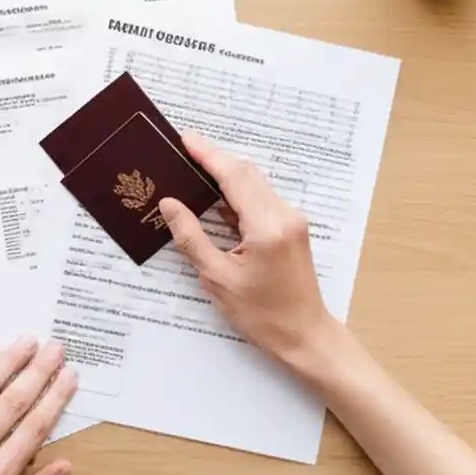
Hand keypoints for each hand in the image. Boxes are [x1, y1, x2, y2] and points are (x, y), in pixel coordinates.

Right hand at [158, 131, 336, 368]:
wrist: (305, 336)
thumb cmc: (262, 315)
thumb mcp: (218, 278)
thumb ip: (192, 238)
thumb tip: (170, 204)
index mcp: (266, 226)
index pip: (233, 177)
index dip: (207, 154)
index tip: (185, 138)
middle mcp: (284, 216)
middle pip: (246, 173)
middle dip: (214, 158)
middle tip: (183, 148)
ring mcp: (291, 221)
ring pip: (254, 183)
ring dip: (225, 173)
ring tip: (193, 167)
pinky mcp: (291, 228)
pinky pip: (260, 199)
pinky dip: (236, 192)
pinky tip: (214, 196)